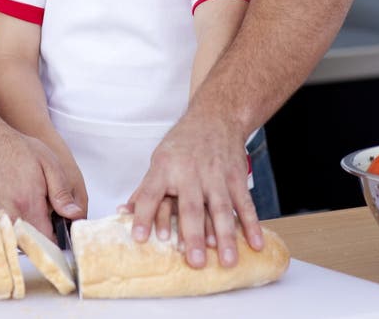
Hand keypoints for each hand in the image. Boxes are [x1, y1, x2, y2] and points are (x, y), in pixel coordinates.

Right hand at [0, 124, 83, 239]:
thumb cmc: (18, 151)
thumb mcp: (49, 164)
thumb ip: (62, 192)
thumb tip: (75, 215)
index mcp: (28, 205)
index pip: (50, 242)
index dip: (62, 237)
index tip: (66, 226)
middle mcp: (12, 218)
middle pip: (36, 244)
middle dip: (49, 234)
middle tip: (53, 212)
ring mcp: (0, 221)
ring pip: (24, 240)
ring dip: (35, 230)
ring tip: (38, 206)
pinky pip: (13, 233)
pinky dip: (23, 225)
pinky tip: (25, 206)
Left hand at [125, 112, 262, 268]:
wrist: (215, 116)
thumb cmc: (183, 143)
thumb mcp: (160, 159)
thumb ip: (145, 190)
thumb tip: (123, 213)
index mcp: (165, 168)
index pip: (150, 193)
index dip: (143, 215)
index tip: (140, 239)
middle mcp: (190, 171)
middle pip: (190, 206)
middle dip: (192, 234)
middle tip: (194, 261)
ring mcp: (215, 174)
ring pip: (220, 208)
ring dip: (224, 235)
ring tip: (226, 261)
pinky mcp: (236, 176)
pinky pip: (244, 202)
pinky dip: (251, 224)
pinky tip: (255, 244)